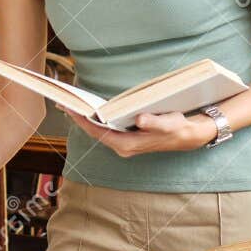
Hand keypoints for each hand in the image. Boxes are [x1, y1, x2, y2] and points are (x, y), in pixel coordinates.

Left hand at [62, 108, 215, 156]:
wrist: (186, 136)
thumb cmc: (176, 128)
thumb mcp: (168, 123)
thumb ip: (154, 122)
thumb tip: (139, 119)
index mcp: (128, 145)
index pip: (100, 132)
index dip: (84, 121)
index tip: (71, 109)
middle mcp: (122, 147)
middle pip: (95, 132)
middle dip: (80, 119)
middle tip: (65, 103)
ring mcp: (123, 144)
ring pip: (99, 131)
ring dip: (86, 119)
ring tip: (72, 105)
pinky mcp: (125, 139)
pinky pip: (105, 130)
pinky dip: (96, 120)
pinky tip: (89, 110)